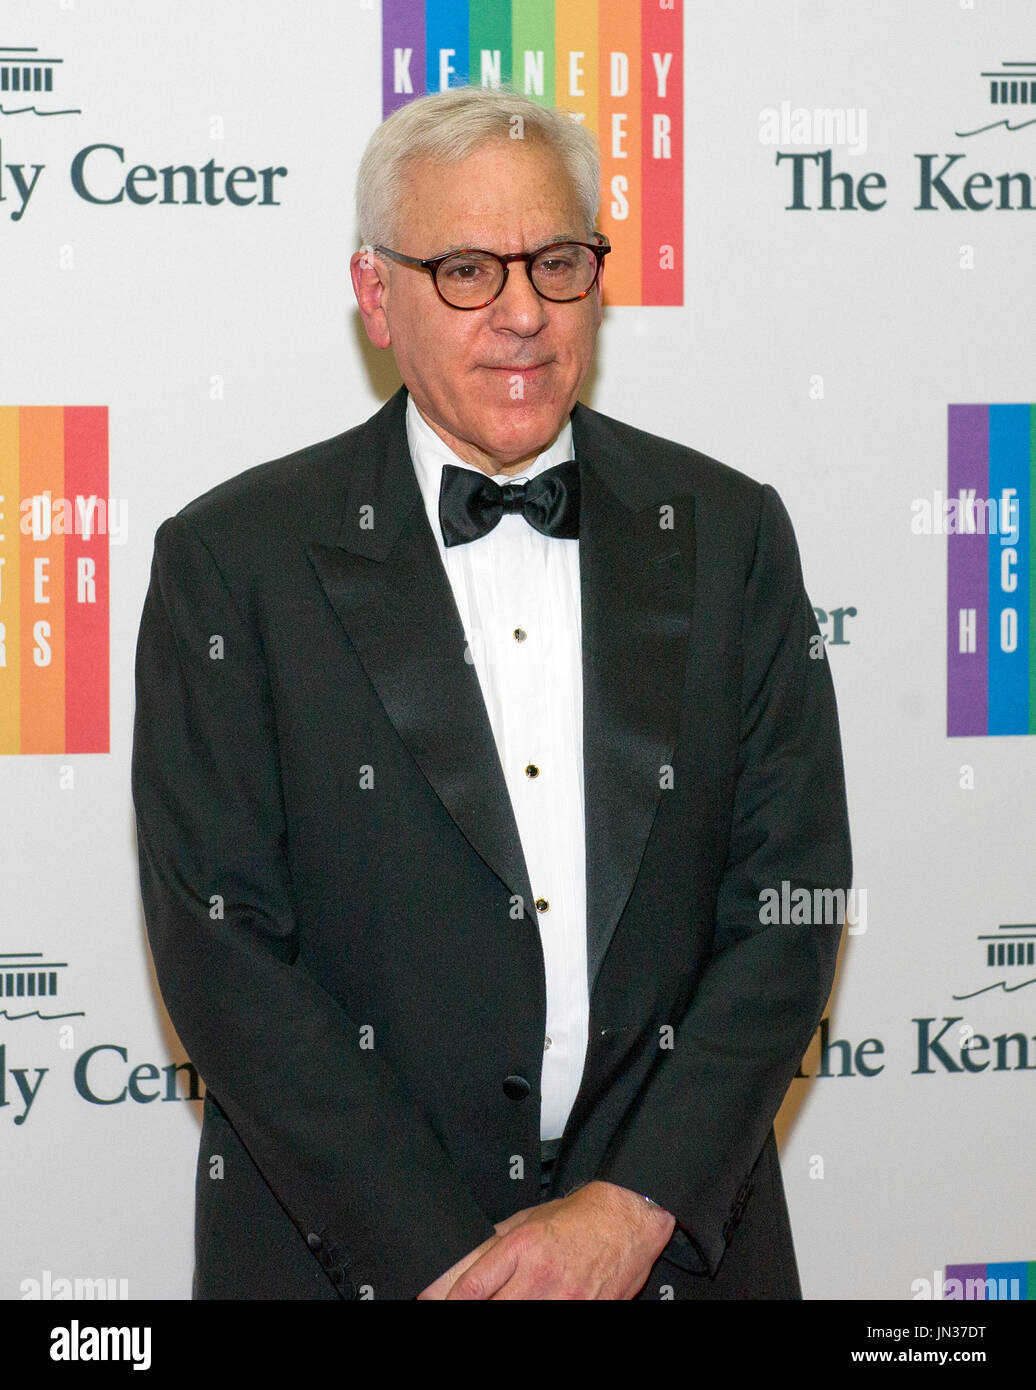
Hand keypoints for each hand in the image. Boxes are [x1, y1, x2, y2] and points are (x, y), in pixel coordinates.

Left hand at [417, 1181, 675, 1299]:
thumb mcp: (526, 1222)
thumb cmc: (577, 1219)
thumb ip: (491, 1248)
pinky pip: (550, 1325)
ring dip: (505, 1313)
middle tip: (464, 1305)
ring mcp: (564, 1300)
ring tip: (509, 1300)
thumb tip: (453, 1274)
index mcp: (523, 1246)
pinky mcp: (585, 1314)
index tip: (433, 1303)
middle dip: (475, 1308)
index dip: (449, 1301)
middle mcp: (541, 1276)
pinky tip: (532, 1305)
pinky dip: (534, 1322)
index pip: (474, 1286)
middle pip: (493, 1308)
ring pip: (518, 1317)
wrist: (626, 1221)